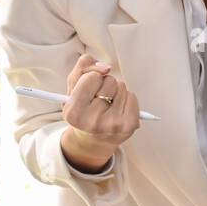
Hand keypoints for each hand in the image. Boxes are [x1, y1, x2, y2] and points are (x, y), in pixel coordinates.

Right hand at [59, 53, 141, 171]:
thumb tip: (106, 67)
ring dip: (116, 91)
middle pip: (109, 81)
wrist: (93, 140)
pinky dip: (127, 99)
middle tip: (98, 99)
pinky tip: (118, 109)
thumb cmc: (83, 109)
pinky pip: (133, 96)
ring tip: (108, 105)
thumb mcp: (73, 86)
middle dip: (105, 84)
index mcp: (73, 112)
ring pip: (122, 87)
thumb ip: (84, 66)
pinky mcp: (129, 126)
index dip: (92, 78)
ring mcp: (113, 125)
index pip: (91, 77)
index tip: (89, 88)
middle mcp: (92, 122)